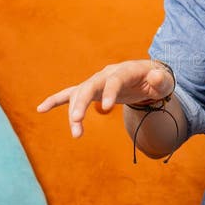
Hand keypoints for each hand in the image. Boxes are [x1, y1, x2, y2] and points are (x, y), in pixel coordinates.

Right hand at [37, 59, 174, 138]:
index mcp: (124, 70)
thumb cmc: (157, 80)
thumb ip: (161, 80)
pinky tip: (40, 109)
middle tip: (76, 123)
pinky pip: (70, 94)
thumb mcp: (164, 81)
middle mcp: (106, 74)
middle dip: (80, 104)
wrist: (147, 77)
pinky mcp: (90, 90)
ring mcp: (96, 82)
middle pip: (89, 86)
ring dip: (73, 112)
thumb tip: (157, 77)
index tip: (104, 108)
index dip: (109, 92)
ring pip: (79, 94)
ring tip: (75, 134)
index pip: (114, 80)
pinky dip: (55, 101)